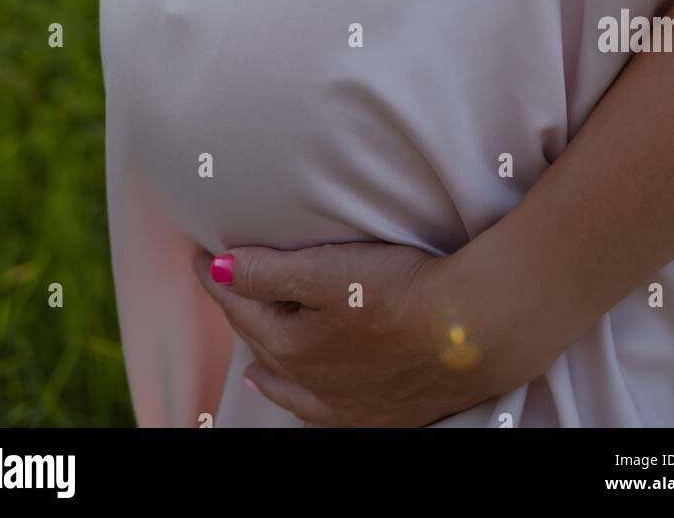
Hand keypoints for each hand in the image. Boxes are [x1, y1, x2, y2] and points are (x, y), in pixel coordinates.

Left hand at [194, 241, 507, 426]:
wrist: (472, 329)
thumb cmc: (400, 290)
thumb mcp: (328, 270)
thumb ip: (268, 272)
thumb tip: (218, 271)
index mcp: (292, 346)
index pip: (243, 307)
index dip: (221, 279)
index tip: (202, 258)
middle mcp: (313, 384)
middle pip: (265, 345)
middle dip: (242, 316)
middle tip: (227, 291)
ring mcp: (349, 403)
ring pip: (293, 388)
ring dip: (270, 369)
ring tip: (254, 364)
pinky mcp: (386, 413)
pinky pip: (330, 415)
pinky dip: (310, 404)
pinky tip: (314, 403)